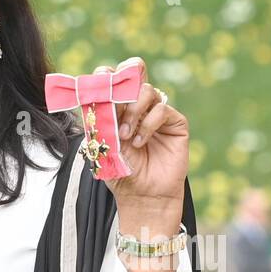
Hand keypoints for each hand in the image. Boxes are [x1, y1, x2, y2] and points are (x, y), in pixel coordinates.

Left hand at [93, 57, 188, 235]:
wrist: (142, 195)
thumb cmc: (121, 173)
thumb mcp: (103, 145)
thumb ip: (100, 120)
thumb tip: (95, 95)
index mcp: (118, 109)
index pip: (114, 81)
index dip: (107, 75)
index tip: (98, 80)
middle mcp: (138, 108)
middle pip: (133, 75)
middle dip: (121, 84)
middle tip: (112, 100)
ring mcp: (157, 114)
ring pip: (147, 90)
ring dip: (132, 111)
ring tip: (124, 135)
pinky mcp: (175, 123)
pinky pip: (161, 109)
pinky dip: (147, 124)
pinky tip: (139, 142)